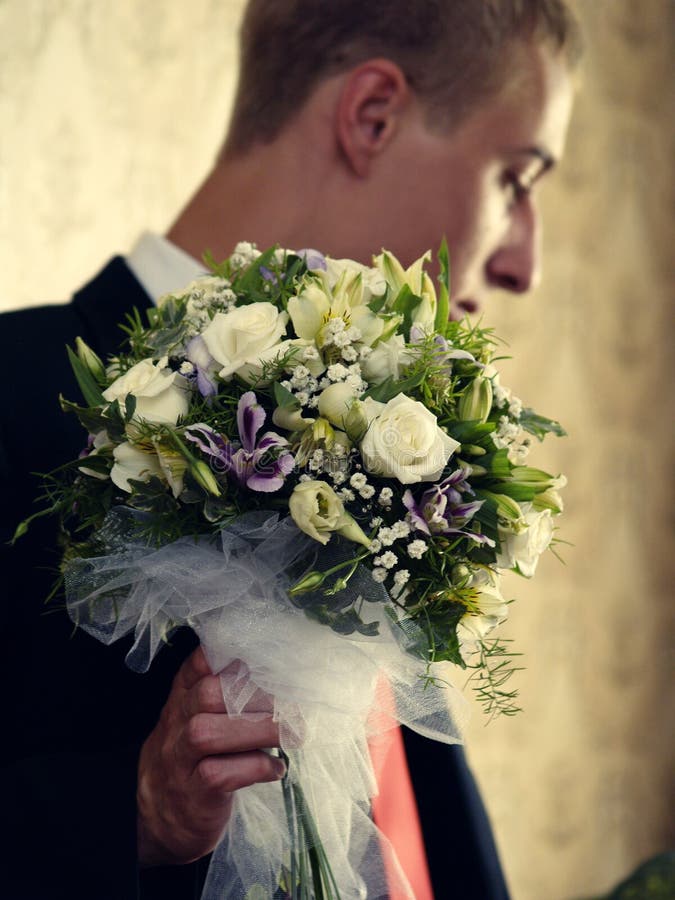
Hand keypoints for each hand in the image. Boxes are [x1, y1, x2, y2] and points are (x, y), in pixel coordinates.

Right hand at [136, 646, 284, 866]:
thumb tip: (275, 672)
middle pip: (207, 694)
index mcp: (181, 699)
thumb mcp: (197, 720)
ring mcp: (179, 760)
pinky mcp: (193, 795)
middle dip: (255, 695)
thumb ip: (223, 695)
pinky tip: (276, 769)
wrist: (162, 822)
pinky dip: (255, 768)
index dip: (228, 655)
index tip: (265, 659)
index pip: (197, 664)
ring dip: (259, 729)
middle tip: (290, 705)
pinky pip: (220, 775)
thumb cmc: (192, 760)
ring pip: (209, 733)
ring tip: (292, 733)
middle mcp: (175, 725)